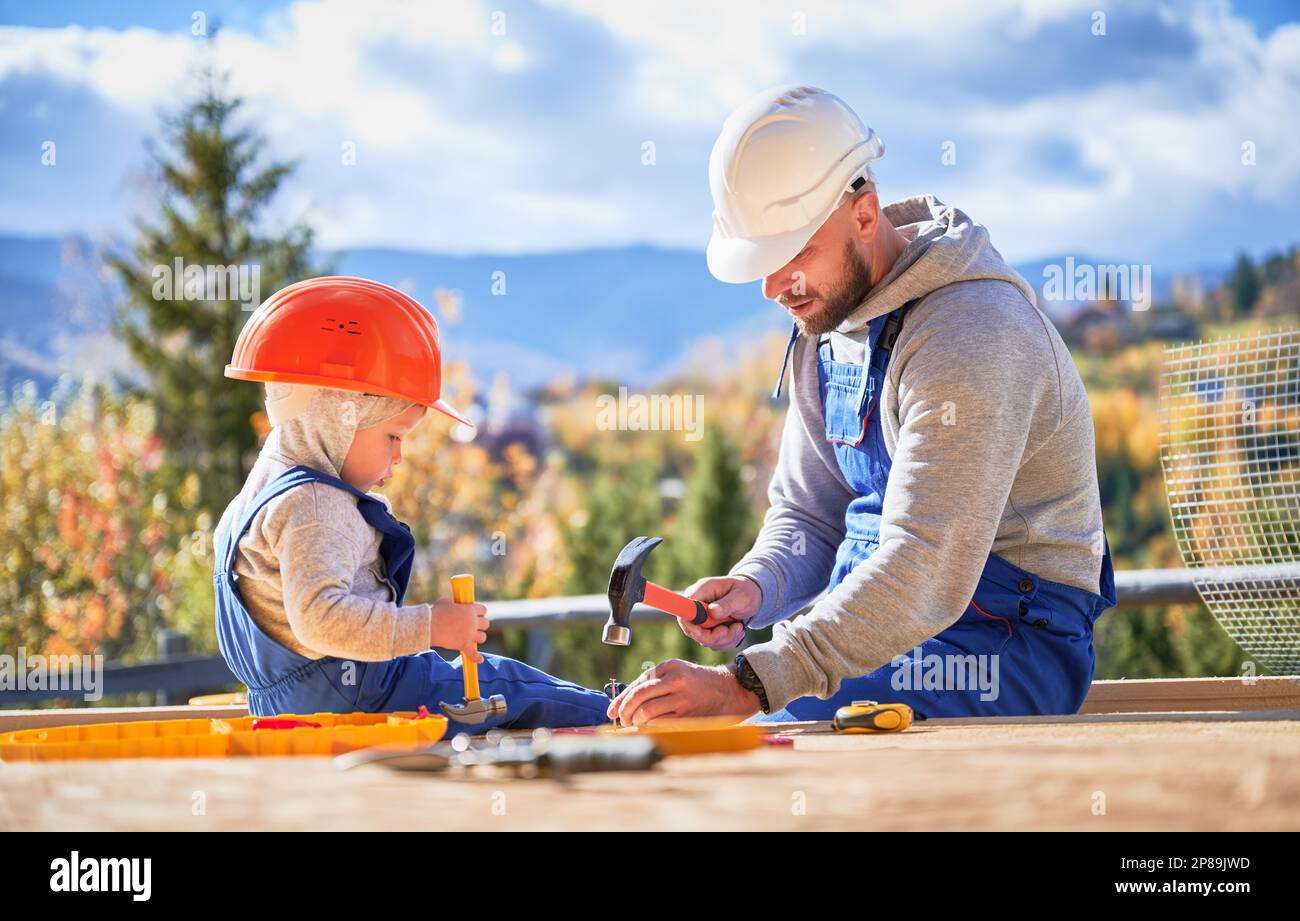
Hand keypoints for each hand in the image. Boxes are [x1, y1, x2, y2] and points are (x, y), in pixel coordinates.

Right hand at [429, 597, 488, 662]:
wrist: (429, 626)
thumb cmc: (436, 612)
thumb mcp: (446, 602)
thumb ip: (454, 604)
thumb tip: (454, 605)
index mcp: (470, 610)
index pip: (483, 610)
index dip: (479, 611)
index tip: (475, 613)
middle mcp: (473, 622)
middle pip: (486, 624)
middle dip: (480, 624)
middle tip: (474, 625)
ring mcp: (469, 635)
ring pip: (483, 637)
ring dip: (478, 637)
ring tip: (473, 637)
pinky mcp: (463, 645)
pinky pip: (473, 654)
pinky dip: (476, 657)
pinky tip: (480, 660)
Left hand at [606, 659, 760, 725]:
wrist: (730, 689)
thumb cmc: (699, 683)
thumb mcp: (678, 672)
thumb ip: (656, 682)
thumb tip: (627, 701)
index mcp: (670, 667)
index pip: (638, 683)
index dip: (622, 698)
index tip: (613, 710)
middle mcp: (675, 680)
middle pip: (639, 695)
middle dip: (625, 710)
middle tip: (621, 719)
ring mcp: (682, 698)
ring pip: (647, 711)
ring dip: (635, 721)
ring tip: (634, 724)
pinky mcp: (688, 715)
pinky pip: (661, 723)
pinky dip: (649, 728)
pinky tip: (648, 729)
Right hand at [678, 575, 761, 650]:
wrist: (752, 597)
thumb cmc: (745, 592)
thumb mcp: (741, 596)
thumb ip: (726, 604)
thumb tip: (712, 611)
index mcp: (700, 592)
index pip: (683, 612)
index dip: (692, 626)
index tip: (714, 630)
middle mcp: (696, 606)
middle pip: (692, 630)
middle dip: (715, 637)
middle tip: (736, 629)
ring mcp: (701, 619)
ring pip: (704, 640)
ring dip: (725, 639)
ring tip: (740, 628)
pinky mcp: (707, 629)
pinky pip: (712, 643)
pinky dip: (727, 642)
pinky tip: (738, 631)